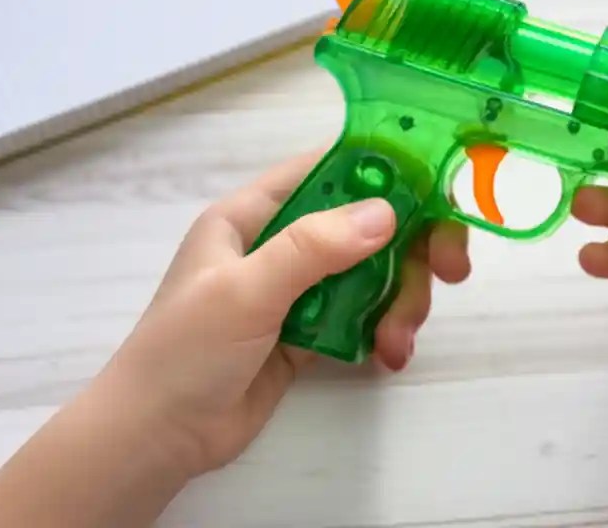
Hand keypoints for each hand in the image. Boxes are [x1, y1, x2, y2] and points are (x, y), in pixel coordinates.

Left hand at [97, 149, 470, 476]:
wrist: (156, 437)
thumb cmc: (184, 352)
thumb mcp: (245, 290)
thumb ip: (313, 249)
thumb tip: (387, 213)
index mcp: (253, 213)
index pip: (329, 169)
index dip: (387, 171)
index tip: (438, 192)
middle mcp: (280, 242)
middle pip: (367, 223)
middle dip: (412, 246)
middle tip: (451, 273)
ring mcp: (297, 288)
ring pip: (374, 271)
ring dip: (401, 299)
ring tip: (398, 340)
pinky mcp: (310, 332)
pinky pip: (364, 315)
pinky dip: (385, 329)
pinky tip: (390, 355)